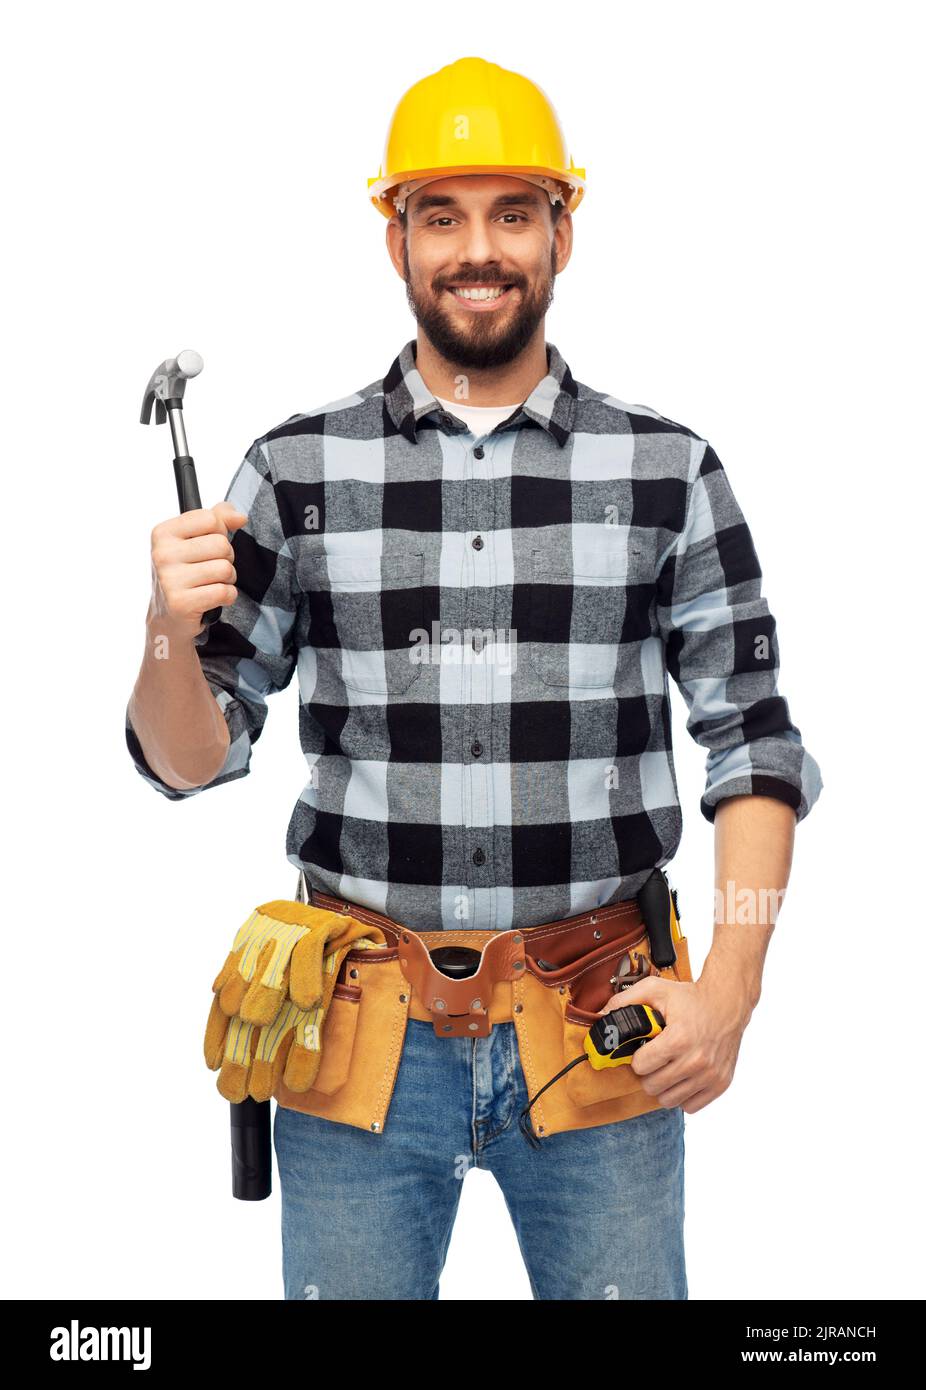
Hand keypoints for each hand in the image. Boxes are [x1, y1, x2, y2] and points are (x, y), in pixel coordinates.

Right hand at [147, 500, 247, 637]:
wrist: (167, 615)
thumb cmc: (184, 572)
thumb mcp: (194, 539)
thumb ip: (218, 518)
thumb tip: (240, 517)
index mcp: (163, 533)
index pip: (211, 519)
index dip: (220, 532)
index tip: (208, 545)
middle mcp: (162, 554)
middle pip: (221, 544)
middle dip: (226, 558)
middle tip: (212, 568)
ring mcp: (169, 579)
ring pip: (225, 569)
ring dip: (227, 579)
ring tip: (212, 583)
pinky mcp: (181, 603)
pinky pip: (225, 592)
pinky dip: (227, 596)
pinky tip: (213, 598)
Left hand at [598, 971, 755, 1113]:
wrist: (728, 1003)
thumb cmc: (691, 997)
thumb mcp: (656, 990)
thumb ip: (626, 1001)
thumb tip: (601, 1015)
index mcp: (678, 1039)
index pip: (641, 1066)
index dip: (637, 1058)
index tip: (643, 1050)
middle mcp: (696, 1060)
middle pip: (652, 1086)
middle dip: (648, 1073)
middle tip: (653, 1060)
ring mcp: (710, 1075)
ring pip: (670, 1100)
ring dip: (663, 1086)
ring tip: (667, 1068)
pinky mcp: (720, 1084)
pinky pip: (690, 1106)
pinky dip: (683, 1095)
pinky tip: (682, 1077)